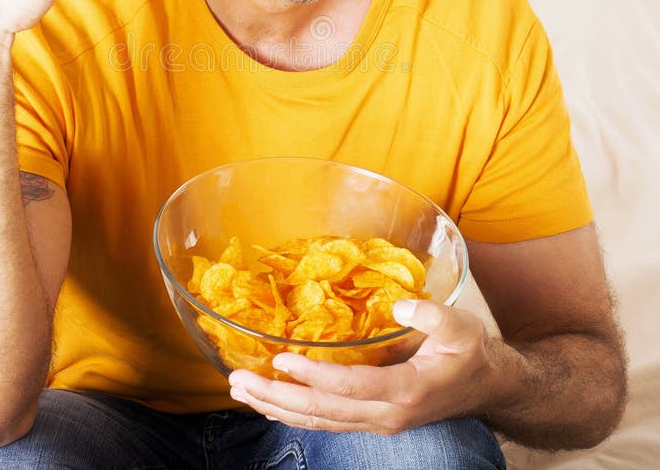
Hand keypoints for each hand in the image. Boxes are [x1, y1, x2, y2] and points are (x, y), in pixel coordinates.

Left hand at [228, 300, 496, 434]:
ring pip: (319, 421)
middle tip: (238, 381)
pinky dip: (295, 414)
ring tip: (242, 391)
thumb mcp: (460, 327)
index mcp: (405, 390)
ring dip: (277, 408)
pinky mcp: (372, 419)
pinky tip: (271, 405)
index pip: (349, 387)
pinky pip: (326, 422)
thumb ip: (431, 316)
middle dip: (277, 396)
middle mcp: (385, 413)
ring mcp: (377, 421)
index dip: (313, 375)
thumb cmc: (471, 353)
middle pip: (322, 411)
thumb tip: (398, 305)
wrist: (489, 387)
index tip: (281, 359)